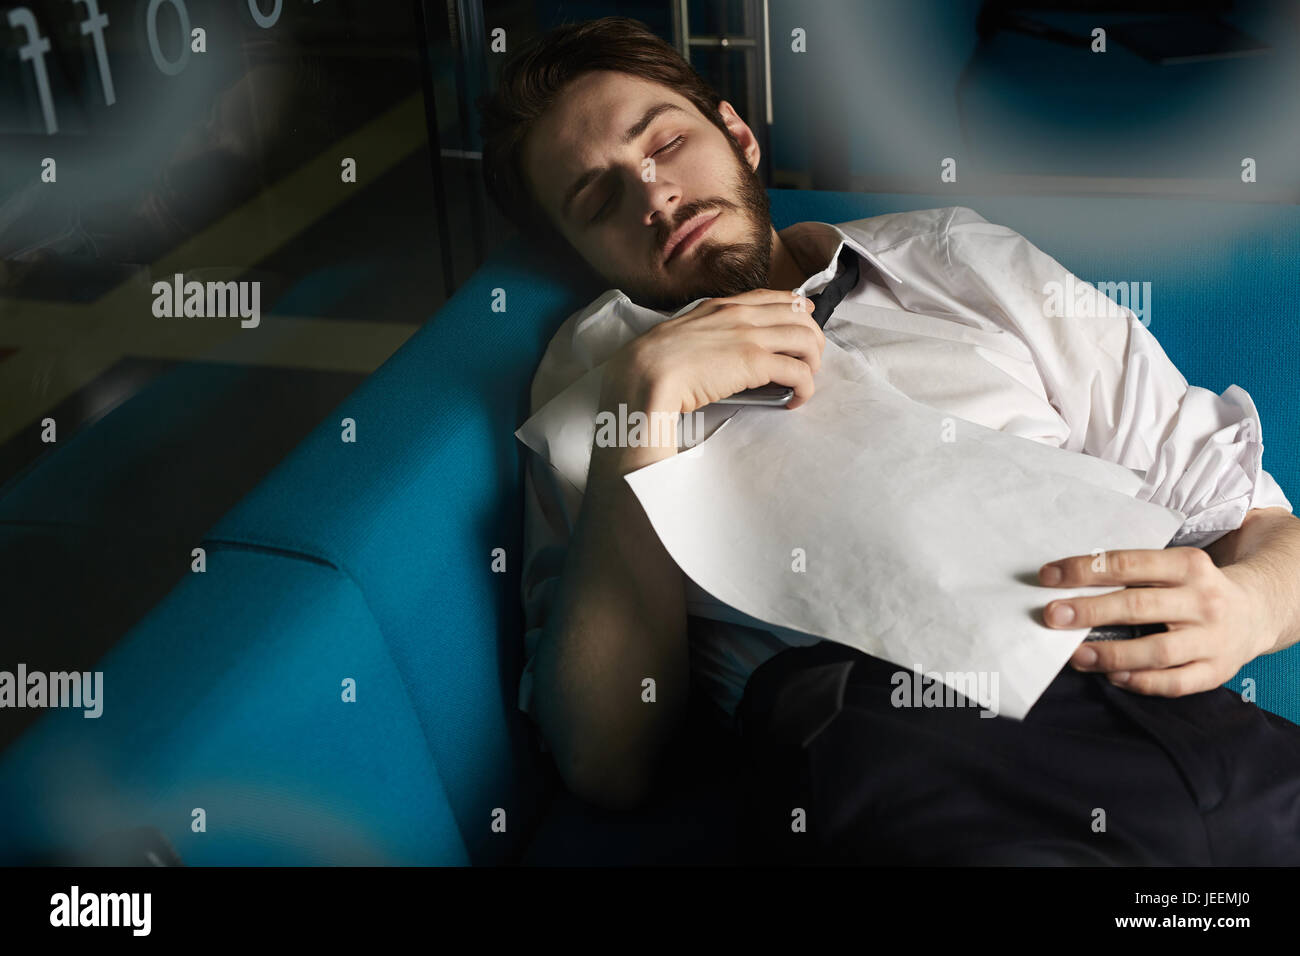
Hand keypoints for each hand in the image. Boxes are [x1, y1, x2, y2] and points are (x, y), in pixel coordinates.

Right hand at [604, 288, 825, 414]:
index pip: (772, 296)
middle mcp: (740, 313)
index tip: (807, 316)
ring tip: (806, 380)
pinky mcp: (755, 362)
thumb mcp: (681, 332)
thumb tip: (715, 349)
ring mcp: (749, 335)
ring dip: (814, 362)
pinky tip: (797, 399)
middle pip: (799, 315)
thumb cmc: (654, 361)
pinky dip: (806, 387)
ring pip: (806, 340)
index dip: (797, 306)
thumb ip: (703, 331)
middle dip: (813, 337)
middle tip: (811, 359)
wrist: (646, 373)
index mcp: (721, 305)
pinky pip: (799, 372)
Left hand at [1037, 547, 1277, 695]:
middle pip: (1138, 606)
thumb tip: (1068, 584)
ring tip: (1077, 655)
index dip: (1085, 570)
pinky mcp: (1216, 671)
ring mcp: (1212, 639)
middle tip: (1052, 615)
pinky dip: (1141, 682)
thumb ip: (1132, 573)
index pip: (1128, 564)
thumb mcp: (1174, 566)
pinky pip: (1175, 683)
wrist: (1257, 611)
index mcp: (1188, 565)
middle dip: (1090, 611)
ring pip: (1157, 650)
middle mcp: (1203, 601)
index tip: (1048, 577)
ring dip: (1111, 654)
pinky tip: (1114, 677)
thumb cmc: (1195, 588)